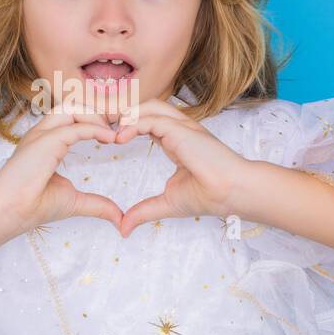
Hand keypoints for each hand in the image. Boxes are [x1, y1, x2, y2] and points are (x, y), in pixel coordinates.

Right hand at [0, 105, 123, 237]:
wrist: (8, 213)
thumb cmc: (32, 207)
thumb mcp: (74, 202)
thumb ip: (97, 204)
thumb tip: (119, 217)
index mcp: (45, 141)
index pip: (72, 117)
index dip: (95, 120)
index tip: (114, 135)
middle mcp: (42, 133)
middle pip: (73, 105)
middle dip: (98, 112)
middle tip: (119, 129)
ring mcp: (41, 134)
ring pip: (73, 107)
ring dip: (97, 116)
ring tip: (114, 133)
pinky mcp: (44, 141)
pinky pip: (75, 127)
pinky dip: (96, 129)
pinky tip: (111, 138)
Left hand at [113, 99, 253, 237]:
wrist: (231, 193)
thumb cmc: (209, 196)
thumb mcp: (167, 204)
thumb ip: (144, 211)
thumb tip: (124, 228)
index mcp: (177, 141)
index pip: (148, 121)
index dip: (127, 125)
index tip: (108, 138)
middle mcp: (180, 129)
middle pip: (148, 107)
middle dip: (124, 112)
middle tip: (102, 128)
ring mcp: (183, 127)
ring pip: (150, 106)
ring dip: (127, 114)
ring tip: (109, 130)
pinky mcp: (183, 131)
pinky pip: (153, 119)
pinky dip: (134, 125)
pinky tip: (120, 138)